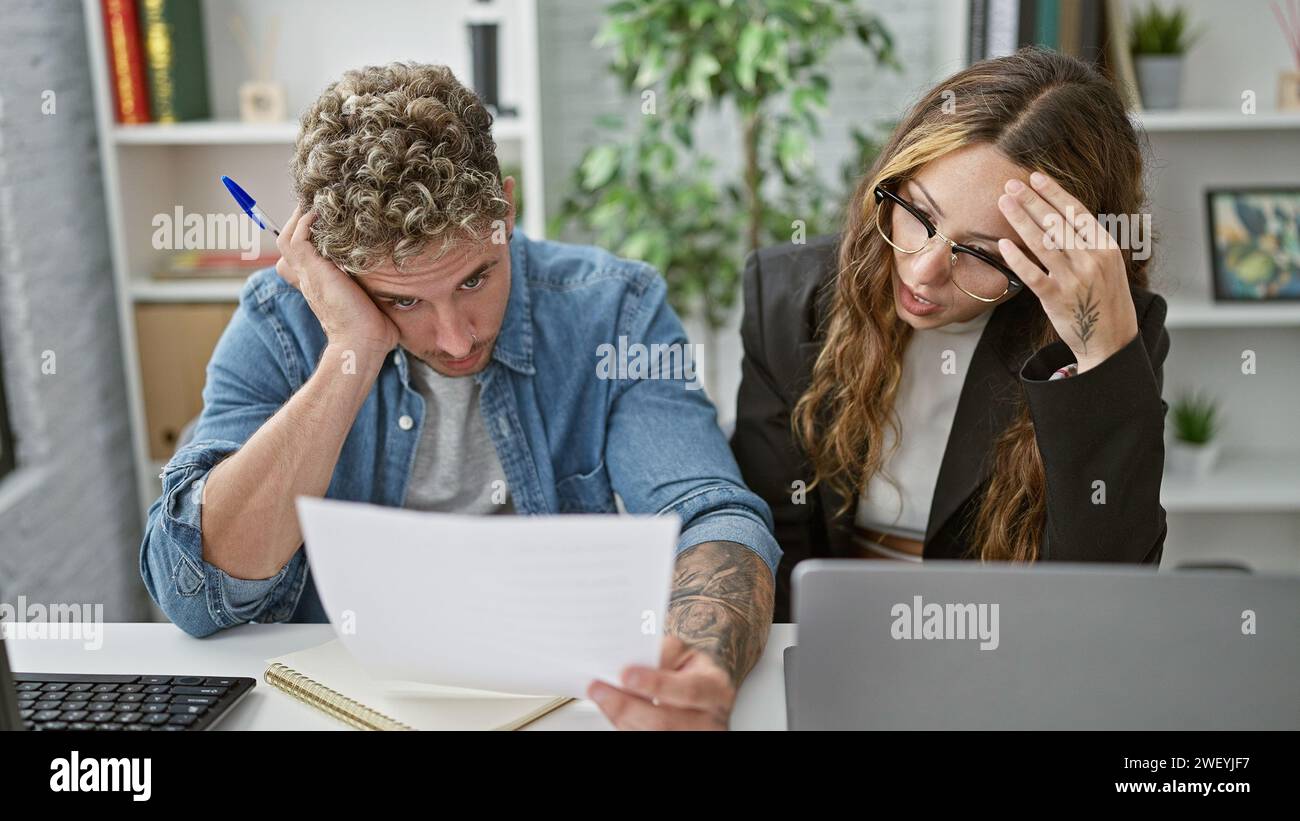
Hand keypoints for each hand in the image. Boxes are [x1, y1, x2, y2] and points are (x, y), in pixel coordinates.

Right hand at [275, 205, 399, 357]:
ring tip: (320, 203)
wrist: (362, 344)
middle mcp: (309, 278)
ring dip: (301, 218)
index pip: (302, 255)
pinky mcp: (313, 270)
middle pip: (288, 241)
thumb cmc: (374, 330)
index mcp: (319, 284)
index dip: (310, 236)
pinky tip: (323, 212)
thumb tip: (407, 284)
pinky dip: (306, 221)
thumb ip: (377, 288)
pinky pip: (297, 237)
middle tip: (322, 204)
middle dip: (302, 220)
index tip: (328, 219)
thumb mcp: (373, 302)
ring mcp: (308, 274)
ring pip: (288, 237)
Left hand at [587, 636, 734, 729]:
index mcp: (714, 690)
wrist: (706, 696)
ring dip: (619, 717)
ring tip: (599, 697)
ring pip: (650, 735)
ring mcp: (692, 737)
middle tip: (598, 689)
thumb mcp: (686, 654)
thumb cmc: (692, 673)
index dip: (656, 684)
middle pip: (663, 722)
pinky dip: (624, 725)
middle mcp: (708, 721)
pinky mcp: (672, 742)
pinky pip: (642, 738)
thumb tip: (631, 661)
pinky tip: (611, 711)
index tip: (626, 674)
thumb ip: (662, 654)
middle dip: (626, 706)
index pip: (688, 690)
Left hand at [995, 171, 1139, 372]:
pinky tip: (1003, 243)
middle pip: (1056, 222)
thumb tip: (1059, 215)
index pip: (1076, 212)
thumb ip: (1088, 242)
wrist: (1111, 340)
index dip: (1054, 193)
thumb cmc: (1106, 299)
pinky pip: (1032, 274)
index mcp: (1107, 247)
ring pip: (1042, 242)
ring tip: (1004, 202)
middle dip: (1031, 200)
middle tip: (1011, 185)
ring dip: (1020, 219)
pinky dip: (1017, 258)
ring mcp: (1074, 279)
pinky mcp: (1056, 298)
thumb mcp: (1108, 265)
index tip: (1036, 178)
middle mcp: (1092, 259)